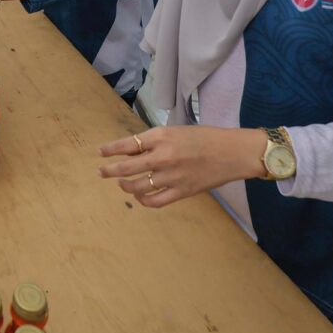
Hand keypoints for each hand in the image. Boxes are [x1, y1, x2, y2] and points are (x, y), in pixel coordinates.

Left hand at [98, 126, 268, 208]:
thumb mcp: (175, 131)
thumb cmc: (204, 138)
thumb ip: (154, 141)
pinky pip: (154, 201)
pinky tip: (140, 196)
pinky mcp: (181, 192)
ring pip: (137, 187)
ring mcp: (171, 176)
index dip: (110, 150)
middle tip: (102, 172)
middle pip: (126, 167)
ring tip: (122, 184)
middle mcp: (162, 156)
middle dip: (109, 171)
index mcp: (161, 137)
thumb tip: (131, 150)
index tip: (100, 153)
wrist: (231, 152)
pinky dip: (143, 200)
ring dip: (125, 186)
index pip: (127, 144)